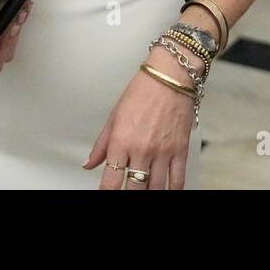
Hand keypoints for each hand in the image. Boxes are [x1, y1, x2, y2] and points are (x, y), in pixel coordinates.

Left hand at [84, 46, 195, 188]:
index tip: (105, 193)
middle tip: (127, 190)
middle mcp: (142, 149)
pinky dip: (173, 190)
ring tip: (144, 190)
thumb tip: (89, 163)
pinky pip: (178, 180)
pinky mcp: (180, 150)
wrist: (171, 76)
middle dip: (129, 193)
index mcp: (122, 141)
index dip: (107, 192)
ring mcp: (162, 152)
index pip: (111, 181)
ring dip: (148, 192)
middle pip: (134, 188)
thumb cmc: (143, 89)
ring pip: (155, 188)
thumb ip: (101, 144)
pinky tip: (166, 190)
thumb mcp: (114, 116)